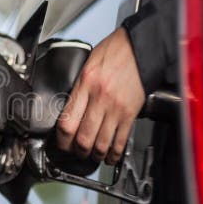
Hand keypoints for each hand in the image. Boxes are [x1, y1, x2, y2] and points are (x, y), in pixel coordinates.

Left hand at [56, 28, 144, 163]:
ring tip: (92, 156)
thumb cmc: (115, 51)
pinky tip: (111, 156)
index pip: (67, 122)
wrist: (140, 46)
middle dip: (77, 151)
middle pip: (83, 137)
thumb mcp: (87, 64)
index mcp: (85, 84)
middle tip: (75, 153)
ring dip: (95, 155)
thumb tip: (69, 108)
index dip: (61, 139)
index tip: (61, 143)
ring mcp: (116, 107)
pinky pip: (121, 140)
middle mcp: (99, 98)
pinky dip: (114, 153)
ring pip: (101, 143)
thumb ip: (79, 87)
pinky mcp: (130, 113)